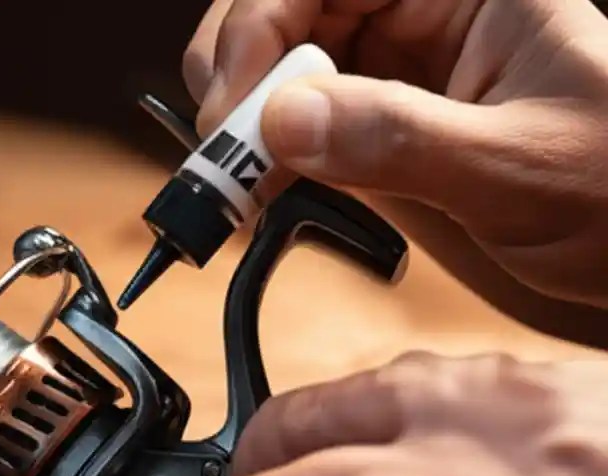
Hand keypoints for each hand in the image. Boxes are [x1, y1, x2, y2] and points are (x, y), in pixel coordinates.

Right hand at [184, 0, 607, 312]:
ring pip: (278, 62)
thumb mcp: (519, 168)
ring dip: (241, 115)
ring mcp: (394, 70)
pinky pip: (295, 121)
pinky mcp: (377, 125)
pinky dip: (261, 154)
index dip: (260, 27)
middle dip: (237, 70)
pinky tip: (260, 191)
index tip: (236, 113)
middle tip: (223, 151)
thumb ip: (402, 140)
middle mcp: (420, 16)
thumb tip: (283, 120)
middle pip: (283, 8)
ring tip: (237, 180)